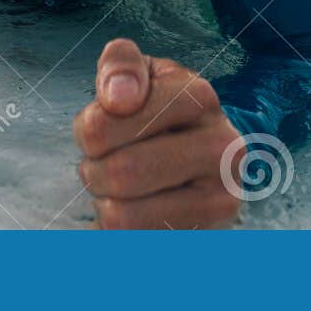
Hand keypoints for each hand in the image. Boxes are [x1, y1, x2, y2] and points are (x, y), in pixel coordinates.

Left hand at [72, 38, 243, 228]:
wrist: (202, 154)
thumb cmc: (156, 110)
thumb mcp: (139, 74)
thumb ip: (121, 64)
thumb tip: (119, 98)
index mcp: (199, 97)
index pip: (105, 125)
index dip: (87, 131)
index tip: (100, 128)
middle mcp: (223, 148)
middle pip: (120, 174)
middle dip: (94, 171)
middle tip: (102, 165)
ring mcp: (222, 199)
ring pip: (123, 218)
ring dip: (105, 205)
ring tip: (118, 190)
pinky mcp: (208, 236)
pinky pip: (135, 246)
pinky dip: (119, 233)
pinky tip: (135, 212)